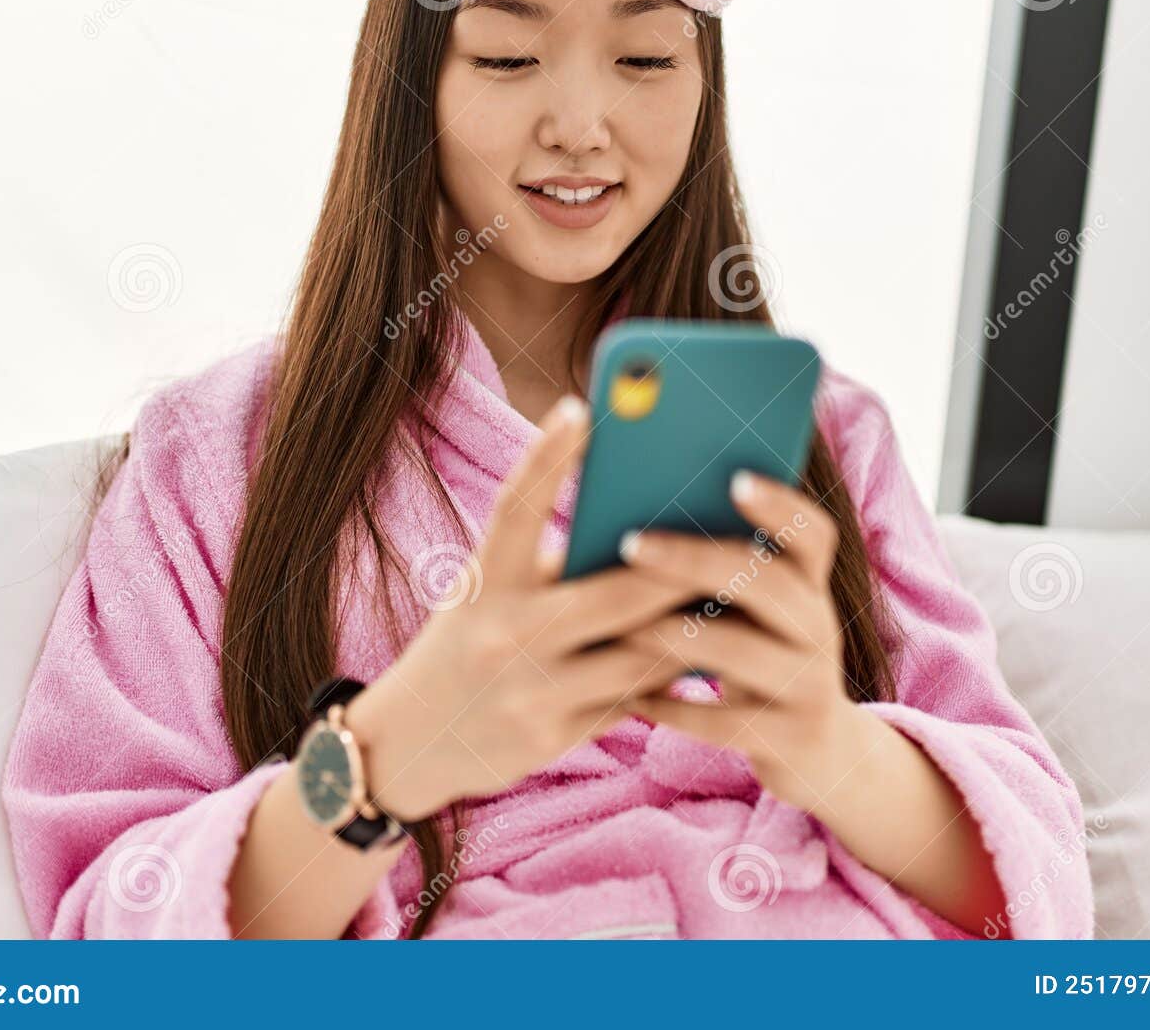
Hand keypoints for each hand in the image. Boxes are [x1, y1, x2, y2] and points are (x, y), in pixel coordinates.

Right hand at [345, 395, 696, 821]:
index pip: (513, 509)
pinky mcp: (553, 736)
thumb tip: (642, 528)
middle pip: (616, 592)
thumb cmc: (468, 643)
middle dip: (680, 569)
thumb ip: (550, 568)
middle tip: (735, 537)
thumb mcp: (489, 593)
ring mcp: (530, 690)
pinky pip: (631, 699)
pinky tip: (707, 653)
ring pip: (639, 653)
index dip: (545, 456)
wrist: (411, 742)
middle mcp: (504, 633)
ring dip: (690, 626)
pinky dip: (669, 674)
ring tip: (739, 596)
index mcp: (482, 582)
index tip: (580, 408)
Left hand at [611, 470, 865, 815]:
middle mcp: (820, 628)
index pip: (813, 534)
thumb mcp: (757, 617)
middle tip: (631, 544)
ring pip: (743, 651)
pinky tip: (636, 697)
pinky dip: (675, 707)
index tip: (734, 479)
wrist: (818, 752)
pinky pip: (725, 722)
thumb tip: (638, 521)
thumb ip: (722, 576)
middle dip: (696, 560)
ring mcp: (810, 686)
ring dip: (676, 635)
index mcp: (811, 587)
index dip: (781, 505)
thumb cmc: (759, 660)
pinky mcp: (790, 739)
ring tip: (622, 627)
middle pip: (768, 583)